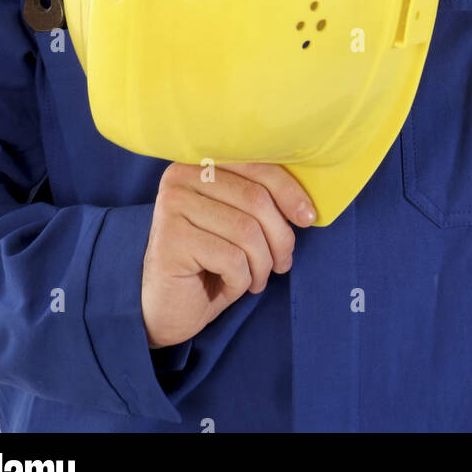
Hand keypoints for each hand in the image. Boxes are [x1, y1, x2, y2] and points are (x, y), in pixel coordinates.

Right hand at [140, 160, 315, 348]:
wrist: (164, 308)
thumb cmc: (209, 264)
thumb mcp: (238, 223)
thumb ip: (260, 201)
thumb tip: (306, 206)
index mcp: (200, 162)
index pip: (256, 164)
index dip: (289, 191)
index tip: (308, 218)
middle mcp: (181, 176)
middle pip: (255, 199)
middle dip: (280, 238)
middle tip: (282, 263)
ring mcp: (171, 207)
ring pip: (247, 232)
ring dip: (262, 264)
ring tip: (256, 279)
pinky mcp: (170, 241)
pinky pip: (231, 259)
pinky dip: (241, 280)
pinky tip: (229, 287)